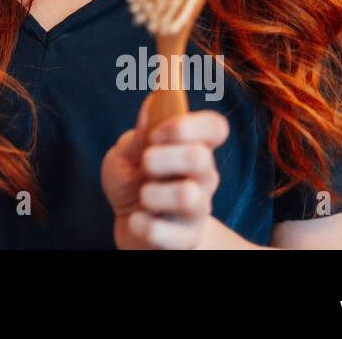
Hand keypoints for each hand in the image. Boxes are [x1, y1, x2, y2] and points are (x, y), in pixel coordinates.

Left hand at [101, 94, 228, 248]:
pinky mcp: (185, 240)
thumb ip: (138, 134)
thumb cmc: (132, 183)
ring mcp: (197, 210)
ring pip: (187, 195)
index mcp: (192, 148)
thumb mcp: (125, 155)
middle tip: (146, 164)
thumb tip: (153, 102)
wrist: (131, 228)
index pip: (216, 127)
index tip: (157, 132)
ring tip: (144, 196)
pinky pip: (162, 230)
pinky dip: (140, 223)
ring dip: (153, 193)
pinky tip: (138, 220)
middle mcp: (203, 178)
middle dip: (162, 157)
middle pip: (200, 157)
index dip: (188, 125)